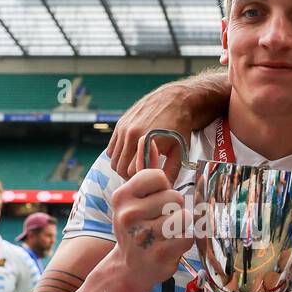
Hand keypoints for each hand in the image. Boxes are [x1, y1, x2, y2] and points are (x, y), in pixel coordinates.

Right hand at [106, 73, 228, 177]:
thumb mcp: (180, 152)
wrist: (175, 100)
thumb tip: (164, 191)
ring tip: (137, 166)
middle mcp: (132, 134)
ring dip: (123, 166)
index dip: (140, 180)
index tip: (148, 181)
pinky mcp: (120, 124)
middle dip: (130, 176)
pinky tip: (131, 155)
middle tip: (142, 176)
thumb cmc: (180, 128)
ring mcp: (124, 128)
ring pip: (114, 160)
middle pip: (120, 168)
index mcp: (147, 142)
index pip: (132, 173)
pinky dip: (118, 156)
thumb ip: (170, 172)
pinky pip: (111, 149)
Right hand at [110, 155, 191, 285]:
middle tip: (161, 221)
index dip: (163, 187)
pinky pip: (188, 236)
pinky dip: (186, 239)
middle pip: (174, 196)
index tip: (155, 201)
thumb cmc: (137, 228)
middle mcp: (128, 215)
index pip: (157, 176)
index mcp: (122, 196)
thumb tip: (149, 141)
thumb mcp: (134, 200)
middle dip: (174, 207)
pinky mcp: (159, 255)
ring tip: (167, 233)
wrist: (129, 268)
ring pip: (183, 215)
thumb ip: (144, 171)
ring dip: (182, 224)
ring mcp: (143, 237)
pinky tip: (173, 245)